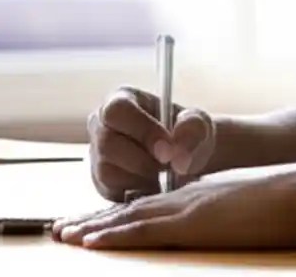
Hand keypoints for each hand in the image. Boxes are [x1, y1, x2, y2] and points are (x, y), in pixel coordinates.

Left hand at [49, 164, 295, 249]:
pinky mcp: (193, 223)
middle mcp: (190, 197)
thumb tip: (249, 225)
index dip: (122, 214)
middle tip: (62, 229)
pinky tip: (90, 242)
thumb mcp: (263, 207)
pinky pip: (143, 230)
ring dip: (93, 229)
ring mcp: (189, 209)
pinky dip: (113, 236)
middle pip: (132, 210)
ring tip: (63, 236)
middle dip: (95, 221)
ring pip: (128, 220)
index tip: (97, 223)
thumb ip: (245, 215)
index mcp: (205, 195)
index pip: (154, 206)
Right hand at [87, 86, 215, 200]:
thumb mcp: (198, 124)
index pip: (117, 111)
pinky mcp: (101, 183)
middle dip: (144, 161)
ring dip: (142, 179)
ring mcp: (97, 155)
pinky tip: (155, 187)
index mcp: (120, 100)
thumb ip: (191, 130)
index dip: (141, 131)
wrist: (185, 159)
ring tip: (164, 176)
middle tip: (169, 168)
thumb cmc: (187, 133)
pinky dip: (138, 195)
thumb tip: (176, 153)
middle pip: (107, 144)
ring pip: (107, 173)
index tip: (168, 151)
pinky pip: (112, 194)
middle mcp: (100, 125)